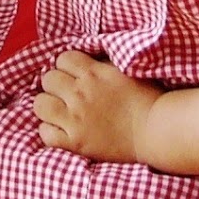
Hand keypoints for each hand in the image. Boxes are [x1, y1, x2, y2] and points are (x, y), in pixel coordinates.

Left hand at [33, 51, 162, 163]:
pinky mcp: (76, 142)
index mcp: (94, 73)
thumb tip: (85, 56)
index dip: (66, 66)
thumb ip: (101, 62)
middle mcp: (81, 93)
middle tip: (67, 94)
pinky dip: (50, 132)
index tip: (74, 76)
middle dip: (56, 85)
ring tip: (60, 112)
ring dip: (48, 106)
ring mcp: (76, 119)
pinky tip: (62, 131)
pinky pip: (45, 133)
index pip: (62, 59)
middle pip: (48, 79)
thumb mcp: (124, 69)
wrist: (158, 131)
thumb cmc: (147, 99)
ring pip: (40, 104)